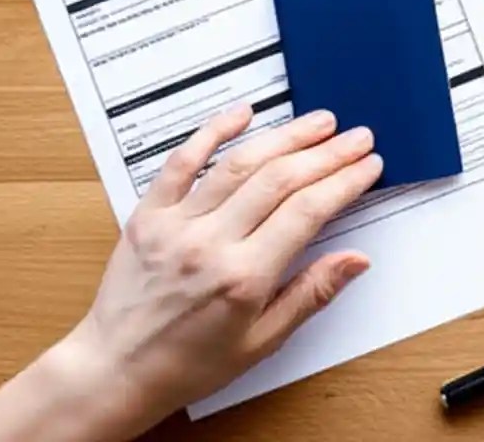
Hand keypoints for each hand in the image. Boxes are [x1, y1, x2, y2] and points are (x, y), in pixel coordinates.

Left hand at [48, 105, 381, 435]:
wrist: (115, 370)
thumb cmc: (188, 364)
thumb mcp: (262, 342)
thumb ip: (311, 294)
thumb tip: (356, 260)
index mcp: (244, 279)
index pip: (307, 212)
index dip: (344, 182)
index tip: (368, 165)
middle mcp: (210, 244)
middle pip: (280, 180)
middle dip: (326, 153)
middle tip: (356, 137)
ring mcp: (176, 225)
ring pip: (239, 164)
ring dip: (284, 137)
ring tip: (318, 122)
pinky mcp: (148, 215)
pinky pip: (182, 162)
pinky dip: (212, 131)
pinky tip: (243, 113)